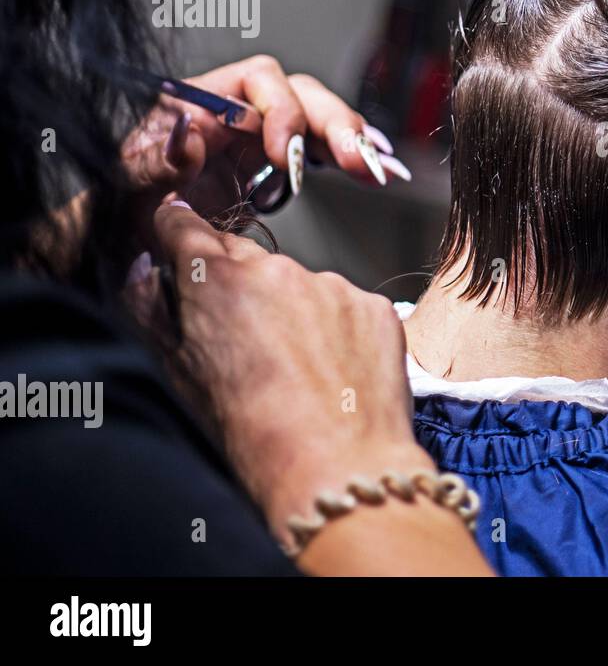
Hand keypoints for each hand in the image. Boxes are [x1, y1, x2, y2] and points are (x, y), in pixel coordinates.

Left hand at [118, 55, 410, 224]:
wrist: (138, 234)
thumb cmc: (129, 204)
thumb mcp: (131, 185)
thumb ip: (154, 160)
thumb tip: (187, 133)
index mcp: (204, 99)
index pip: (258, 79)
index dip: (283, 109)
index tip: (287, 154)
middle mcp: (242, 107)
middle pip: (302, 94)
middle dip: (336, 125)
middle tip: (359, 162)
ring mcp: (266, 131)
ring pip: (322, 118)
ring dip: (355, 141)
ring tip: (379, 171)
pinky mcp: (283, 158)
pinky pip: (326, 146)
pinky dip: (356, 156)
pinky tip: (382, 169)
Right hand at [148, 198, 434, 548]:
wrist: (335, 467)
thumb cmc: (250, 435)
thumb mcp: (176, 375)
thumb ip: (150, 311)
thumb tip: (144, 271)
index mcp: (218, 281)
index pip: (186, 229)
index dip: (177, 231)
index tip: (175, 230)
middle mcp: (278, 270)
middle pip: (245, 256)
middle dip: (236, 283)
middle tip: (240, 337)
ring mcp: (333, 286)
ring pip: (300, 284)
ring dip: (291, 309)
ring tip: (293, 369)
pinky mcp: (375, 307)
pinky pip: (346, 307)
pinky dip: (337, 329)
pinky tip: (331, 372)